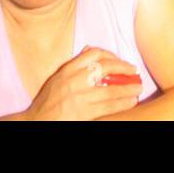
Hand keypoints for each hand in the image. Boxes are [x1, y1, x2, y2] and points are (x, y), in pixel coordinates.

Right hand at [22, 47, 140, 120]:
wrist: (36, 122)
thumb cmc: (47, 101)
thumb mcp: (57, 78)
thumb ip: (74, 65)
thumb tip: (89, 50)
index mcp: (67, 70)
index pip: (93, 53)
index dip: (111, 55)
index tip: (119, 60)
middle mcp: (73, 80)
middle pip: (105, 67)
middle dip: (124, 68)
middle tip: (134, 71)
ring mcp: (79, 96)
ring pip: (111, 88)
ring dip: (128, 88)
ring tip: (138, 88)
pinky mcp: (84, 112)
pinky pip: (109, 106)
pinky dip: (123, 102)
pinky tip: (131, 102)